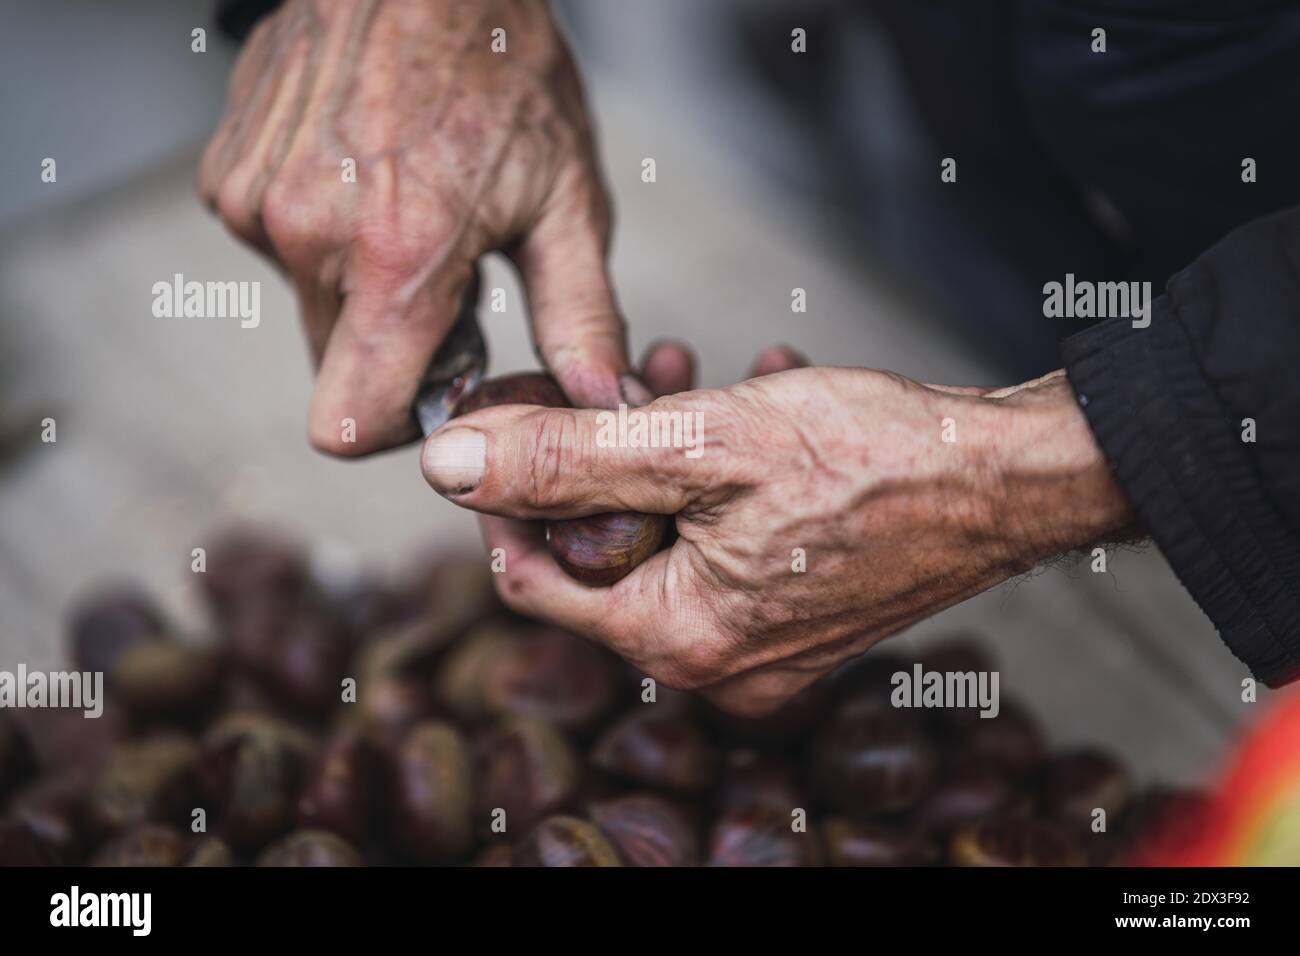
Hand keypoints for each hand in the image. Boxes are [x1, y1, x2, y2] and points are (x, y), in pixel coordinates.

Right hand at [199, 0, 633, 454]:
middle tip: (449, 276)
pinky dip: (323, 233)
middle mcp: (306, 236)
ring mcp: (254, 202)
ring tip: (412, 206)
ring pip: (310, 304)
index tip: (440, 386)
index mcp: (394, 257)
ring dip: (359, 284)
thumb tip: (599, 404)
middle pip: (335, 367)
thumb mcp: (567, 199)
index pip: (350, 422)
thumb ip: (580, 316)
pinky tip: (368, 175)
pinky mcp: (226, 176)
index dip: (398, 425)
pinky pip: (277, 248)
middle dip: (393, 345)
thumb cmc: (503, 66)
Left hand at [419, 352, 1138, 715]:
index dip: (507, 494)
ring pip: (664, 539)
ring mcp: (762, 646)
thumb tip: (450, 464)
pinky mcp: (798, 616)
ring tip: (684, 369)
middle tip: (618, 377)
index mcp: (679, 638)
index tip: (516, 416)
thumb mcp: (699, 441)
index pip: (530, 578)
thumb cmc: (875, 455)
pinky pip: (722, 545)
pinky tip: (745, 400)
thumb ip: (566, 458)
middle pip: (601, 556)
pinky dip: (717, 476)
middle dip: (599, 456)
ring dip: (660, 452)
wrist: (1012, 478)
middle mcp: (717, 664)